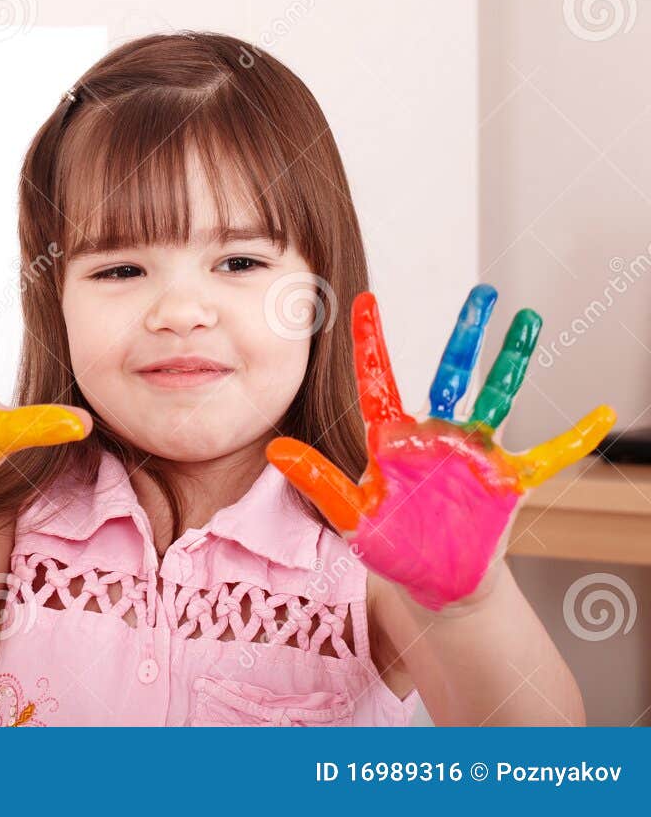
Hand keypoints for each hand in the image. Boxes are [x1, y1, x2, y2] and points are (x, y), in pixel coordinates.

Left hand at [267, 285, 615, 612]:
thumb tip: (275, 450)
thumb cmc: (390, 546)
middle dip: (467, 332)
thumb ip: (319, 482)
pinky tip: (599, 414)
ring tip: (529, 321)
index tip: (362, 298)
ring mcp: (474, 452)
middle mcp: (436, 433)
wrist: (434, 582)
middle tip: (482, 292)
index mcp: (392, 436)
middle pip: (452, 371)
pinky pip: (548, 455)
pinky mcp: (507, 480)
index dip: (371, 340)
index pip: (378, 378)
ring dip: (515, 360)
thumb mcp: (352, 516)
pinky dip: (575, 438)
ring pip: (499, 395)